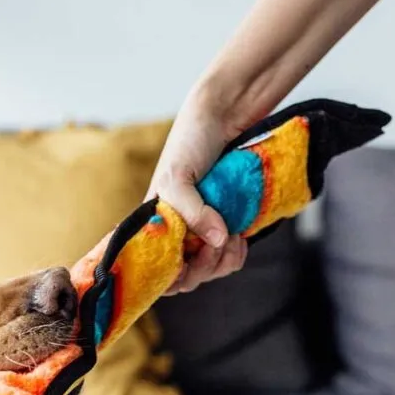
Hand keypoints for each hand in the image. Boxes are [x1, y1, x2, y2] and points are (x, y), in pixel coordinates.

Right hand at [146, 91, 247, 294]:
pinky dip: (236, 253)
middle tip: (218, 242)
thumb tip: (217, 241)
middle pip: (185, 277)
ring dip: (223, 260)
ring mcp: (202, 232)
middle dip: (203, 266)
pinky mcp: (226, 227)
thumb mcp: (177, 177)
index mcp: (155, 224)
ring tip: (233, 235)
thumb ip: (190, 211)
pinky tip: (240, 236)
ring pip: (209, 270)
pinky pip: (228, 257)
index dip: (168, 277)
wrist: (225, 117)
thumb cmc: (190, 142)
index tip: (186, 264)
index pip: (153, 268)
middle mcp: (176, 233)